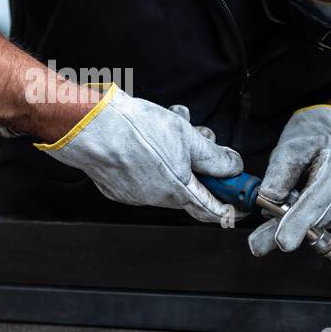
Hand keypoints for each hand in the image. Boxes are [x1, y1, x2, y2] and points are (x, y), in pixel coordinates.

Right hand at [35, 86, 242, 222]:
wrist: (90, 128)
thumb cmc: (136, 131)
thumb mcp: (187, 136)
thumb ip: (214, 156)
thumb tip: (232, 167)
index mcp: (176, 191)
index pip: (211, 210)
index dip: (229, 207)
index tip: (240, 204)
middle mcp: (155, 197)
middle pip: (189, 185)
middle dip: (200, 161)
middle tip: (202, 137)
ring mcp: (133, 192)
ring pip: (167, 173)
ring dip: (177, 150)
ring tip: (174, 121)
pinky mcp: (117, 183)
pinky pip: (144, 170)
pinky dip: (153, 153)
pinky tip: (149, 130)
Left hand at [248, 105, 330, 255]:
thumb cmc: (310, 138)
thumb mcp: (289, 147)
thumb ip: (278, 173)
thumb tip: (268, 201)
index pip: (316, 201)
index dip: (298, 223)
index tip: (282, 242)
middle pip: (318, 219)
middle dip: (287, 231)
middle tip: (256, 243)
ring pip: (322, 225)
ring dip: (297, 224)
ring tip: (282, 205)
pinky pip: (328, 223)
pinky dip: (310, 220)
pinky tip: (302, 205)